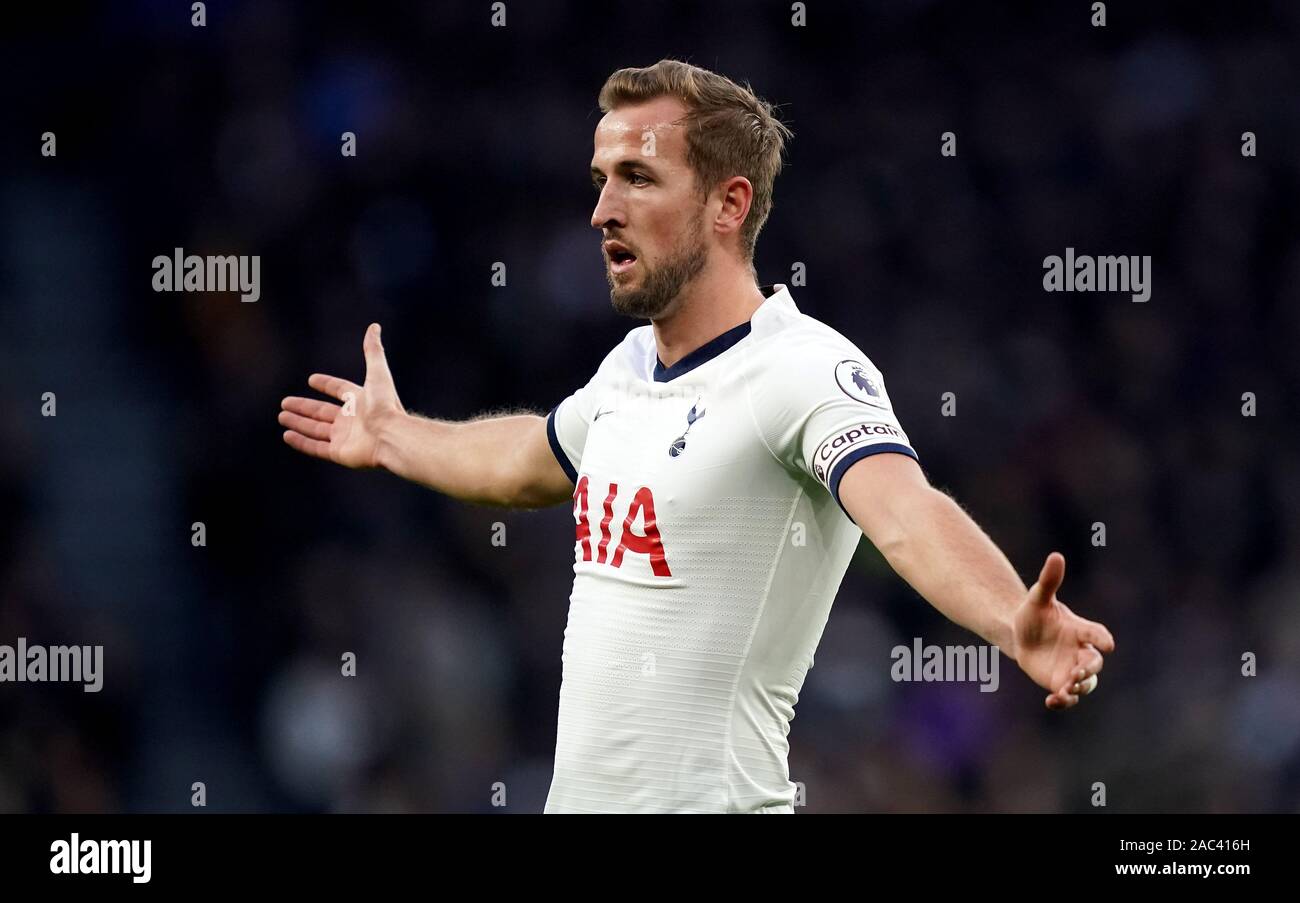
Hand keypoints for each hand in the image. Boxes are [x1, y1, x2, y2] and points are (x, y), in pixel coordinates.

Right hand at [279, 323, 404, 468]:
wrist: (392, 436)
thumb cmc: (386, 405)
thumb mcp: (378, 373)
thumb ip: (373, 351)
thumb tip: (374, 326)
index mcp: (361, 401)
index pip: (340, 390)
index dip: (327, 384)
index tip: (311, 379)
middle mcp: (352, 419)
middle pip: (322, 412)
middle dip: (303, 407)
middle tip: (284, 402)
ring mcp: (346, 437)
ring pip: (316, 429)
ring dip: (298, 423)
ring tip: (281, 416)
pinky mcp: (340, 453)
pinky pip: (316, 447)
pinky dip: (301, 442)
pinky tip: (287, 435)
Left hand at [1010, 552, 1115, 710]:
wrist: (1021, 634)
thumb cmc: (1034, 614)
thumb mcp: (1038, 598)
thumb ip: (1049, 581)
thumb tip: (1056, 556)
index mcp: (1080, 630)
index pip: (1096, 634)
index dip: (1102, 639)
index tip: (1108, 645)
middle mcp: (1081, 651)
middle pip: (1093, 663)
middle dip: (1088, 669)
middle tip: (1077, 673)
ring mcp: (1072, 669)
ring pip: (1085, 684)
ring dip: (1079, 688)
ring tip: (1066, 690)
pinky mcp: (1060, 683)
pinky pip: (1068, 696)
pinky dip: (1063, 701)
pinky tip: (1052, 701)